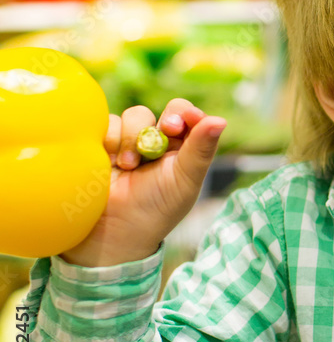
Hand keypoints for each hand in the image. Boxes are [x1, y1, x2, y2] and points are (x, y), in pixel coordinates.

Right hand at [60, 100, 226, 267]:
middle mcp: (160, 140)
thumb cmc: (156, 208)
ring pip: (135, 115)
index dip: (186, 114)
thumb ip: (201, 150)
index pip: (189, 116)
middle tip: (160, 135)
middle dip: (159, 123)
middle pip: (165, 111)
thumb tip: (221, 119)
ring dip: (132, 138)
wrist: (112, 230)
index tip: (177, 125)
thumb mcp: (184, 180)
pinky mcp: (103, 142)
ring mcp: (131, 140)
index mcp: (185, 147)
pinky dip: (110, 140)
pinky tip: (109, 163)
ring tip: (128, 166)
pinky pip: (107, 124)